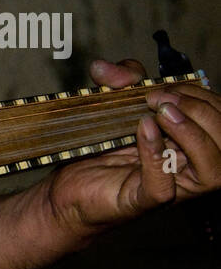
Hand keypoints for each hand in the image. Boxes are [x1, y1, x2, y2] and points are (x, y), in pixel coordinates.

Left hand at [42, 58, 220, 242]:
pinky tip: (144, 131)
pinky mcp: (141, 201)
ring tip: (159, 113)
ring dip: (190, 132)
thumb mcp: (113, 105)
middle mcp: (190, 166)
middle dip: (197, 110)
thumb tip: (103, 67)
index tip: (165, 85)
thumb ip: (120, 81)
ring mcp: (171, 186)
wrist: (64, 187)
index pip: (219, 117)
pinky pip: (163, 186)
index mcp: (192, 141)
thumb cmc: (96, 149)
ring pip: (212, 168)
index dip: (200, 96)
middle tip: (159, 98)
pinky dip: (156, 156)